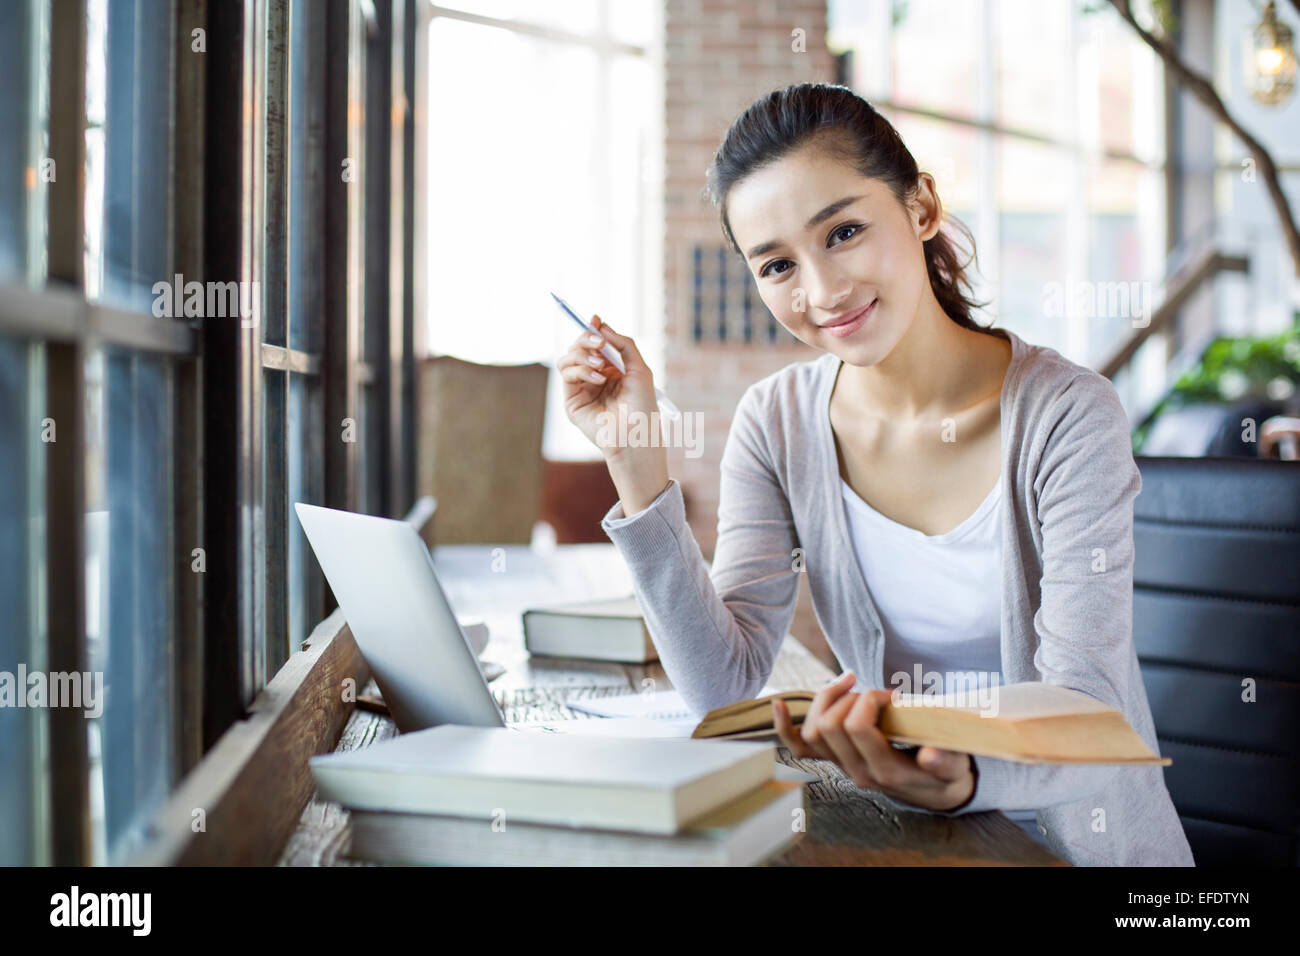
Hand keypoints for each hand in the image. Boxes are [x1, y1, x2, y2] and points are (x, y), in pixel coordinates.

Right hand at [556, 315, 658, 458]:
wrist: (636, 434)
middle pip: (579, 348)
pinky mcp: (572, 401)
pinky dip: (581, 370)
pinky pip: (567, 374)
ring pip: (568, 358)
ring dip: (582, 354)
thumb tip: (601, 325)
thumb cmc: (643, 406)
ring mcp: (582, 389)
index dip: (593, 330)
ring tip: (600, 365)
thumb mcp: (640, 368)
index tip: (595, 319)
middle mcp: (595, 378)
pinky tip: (598, 379)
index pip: (596, 345)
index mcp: (612, 371)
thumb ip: (623, 344)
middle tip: (599, 342)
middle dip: (586, 339)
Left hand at [772, 670, 976, 812]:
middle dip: (848, 697)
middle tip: (875, 692)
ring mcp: (842, 767)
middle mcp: (857, 772)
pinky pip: (799, 748)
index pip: (856, 727)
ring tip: (853, 685)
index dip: (870, 701)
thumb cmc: (948, 771)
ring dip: (827, 699)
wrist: (936, 791)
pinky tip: (778, 704)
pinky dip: (783, 726)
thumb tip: (932, 755)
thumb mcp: (955, 767)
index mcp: (885, 772)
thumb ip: (945, 761)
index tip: (893, 695)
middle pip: (828, 725)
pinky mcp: (835, 760)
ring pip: (812, 730)